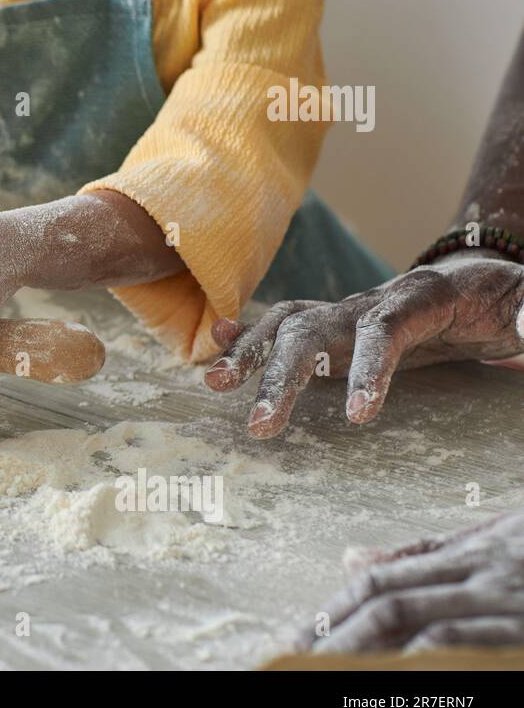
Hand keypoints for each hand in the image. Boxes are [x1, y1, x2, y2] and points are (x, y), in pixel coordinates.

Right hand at [205, 256, 523, 437]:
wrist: (484, 281)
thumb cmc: (507, 300)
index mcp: (421, 297)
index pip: (384, 329)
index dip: (367, 369)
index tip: (358, 418)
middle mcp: (371, 300)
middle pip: (313, 327)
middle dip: (281, 374)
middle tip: (260, 426)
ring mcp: (347, 313)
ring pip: (286, 324)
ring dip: (249, 354)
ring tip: (215, 385)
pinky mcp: (335, 329)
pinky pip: (283, 325)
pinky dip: (246, 334)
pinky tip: (213, 346)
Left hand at [300, 510, 523, 652]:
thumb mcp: (490, 541)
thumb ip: (424, 554)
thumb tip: (350, 557)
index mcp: (463, 558)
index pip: (379, 583)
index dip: (333, 611)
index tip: (299, 636)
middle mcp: (479, 578)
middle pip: (390, 607)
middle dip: (339, 636)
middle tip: (301, 657)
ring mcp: (505, 604)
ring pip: (423, 626)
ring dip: (372, 651)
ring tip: (334, 669)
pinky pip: (467, 642)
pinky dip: (428, 655)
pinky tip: (398, 669)